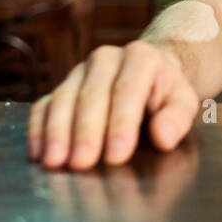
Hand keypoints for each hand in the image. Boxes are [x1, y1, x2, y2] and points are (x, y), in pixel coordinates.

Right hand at [28, 41, 199, 170]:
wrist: (146, 73)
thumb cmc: (165, 94)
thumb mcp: (182, 102)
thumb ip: (177, 118)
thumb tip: (164, 137)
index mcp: (140, 58)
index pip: (128, 91)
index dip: (121, 124)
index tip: (117, 154)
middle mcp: (106, 59)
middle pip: (92, 95)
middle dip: (86, 132)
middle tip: (82, 163)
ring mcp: (79, 72)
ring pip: (64, 99)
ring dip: (57, 133)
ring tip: (55, 162)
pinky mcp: (60, 87)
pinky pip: (43, 106)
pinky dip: (38, 130)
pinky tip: (38, 153)